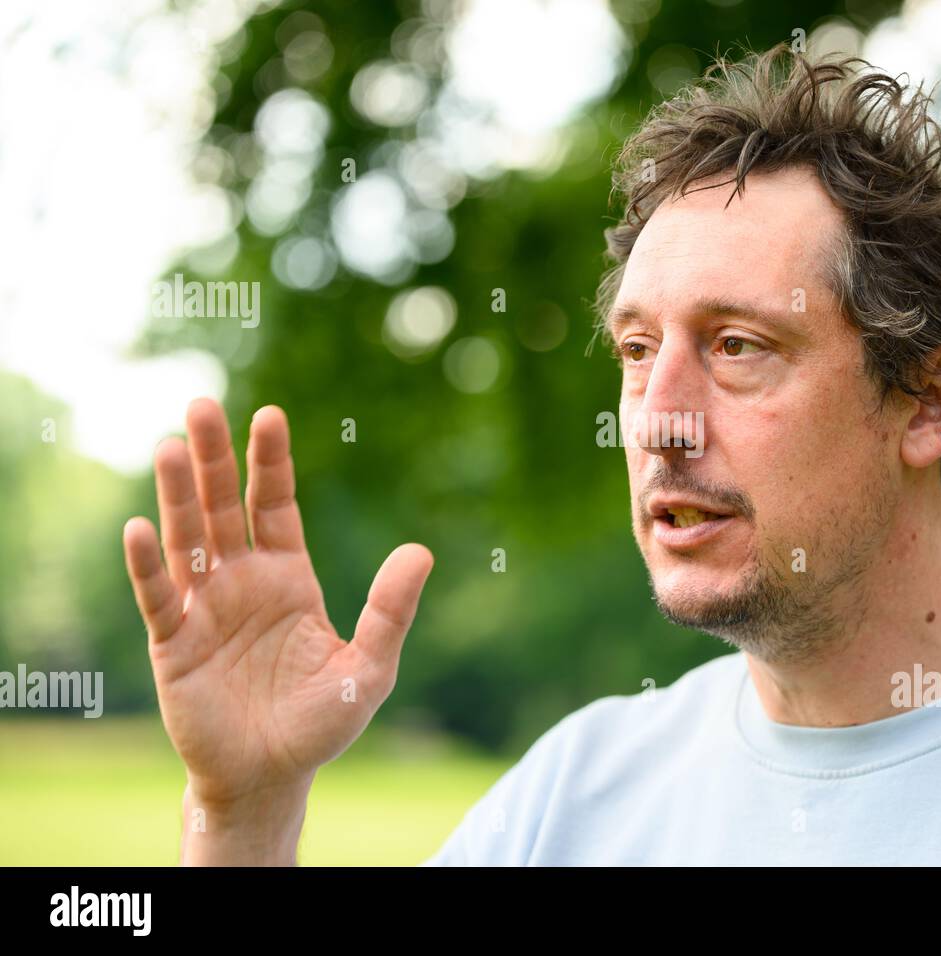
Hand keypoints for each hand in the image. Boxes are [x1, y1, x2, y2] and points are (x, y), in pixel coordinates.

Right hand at [123, 399, 432, 811]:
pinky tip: (142, 529)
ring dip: (176, 496)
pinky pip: (160, 597)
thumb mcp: (369, 667)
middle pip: (223, 507)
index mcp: (288, 576)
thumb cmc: (322, 722)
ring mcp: (206, 609)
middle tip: (201, 404)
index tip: (269, 414)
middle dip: (214, 458)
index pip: (274, 505)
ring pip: (187, 540)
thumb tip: (420, 550)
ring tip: (168, 447)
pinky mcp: (175, 644)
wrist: (272, 776)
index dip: (270, 461)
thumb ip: (391, 611)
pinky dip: (150, 565)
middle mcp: (243, 581)